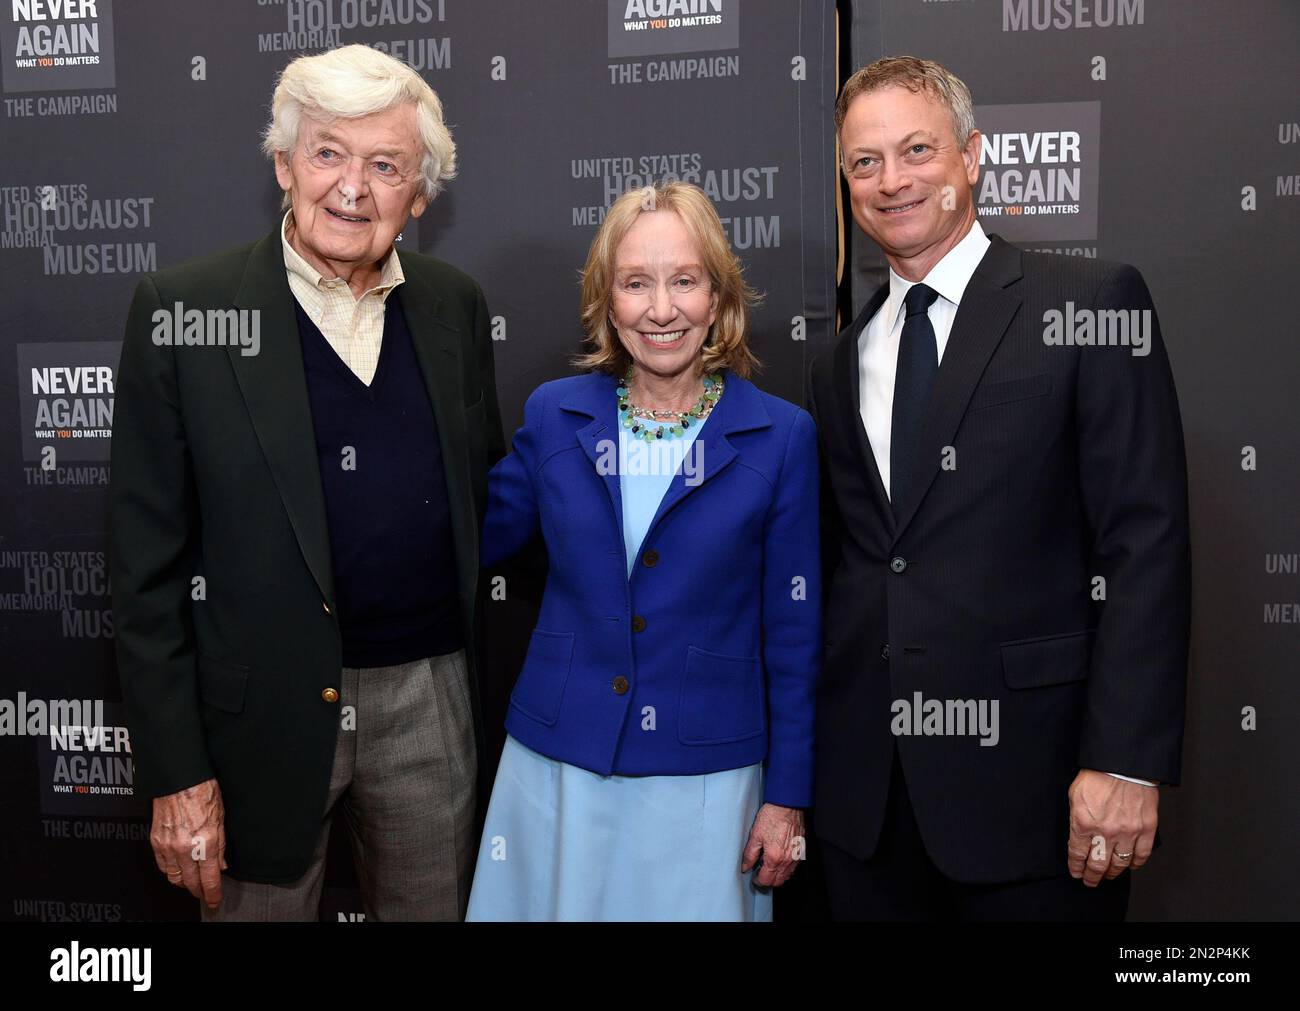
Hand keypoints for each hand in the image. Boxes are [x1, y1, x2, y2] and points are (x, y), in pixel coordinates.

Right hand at [150, 778, 226, 908]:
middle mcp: (185, 847)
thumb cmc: (202, 790)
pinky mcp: (155, 841)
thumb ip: (220, 845)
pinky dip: (170, 871)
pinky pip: (162, 865)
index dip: (212, 894)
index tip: (215, 901)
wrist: (178, 777)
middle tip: (204, 894)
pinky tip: (177, 869)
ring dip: (184, 883)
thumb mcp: (221, 818)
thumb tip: (221, 864)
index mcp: (205, 842)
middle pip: (190, 883)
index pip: (209, 879)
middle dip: (198, 891)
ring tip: (192, 883)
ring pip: (174, 877)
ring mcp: (168, 845)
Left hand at [741, 803, 804, 887]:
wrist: (788, 804)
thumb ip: (750, 854)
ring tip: (769, 867)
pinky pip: (794, 867)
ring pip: (787, 876)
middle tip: (760, 874)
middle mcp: (787, 860)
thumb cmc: (772, 816)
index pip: (766, 880)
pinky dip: (786, 869)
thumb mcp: (755, 835)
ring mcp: (796, 856)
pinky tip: (780, 860)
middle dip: (768, 881)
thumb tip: (745, 866)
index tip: (754, 878)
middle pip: (778, 881)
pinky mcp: (801, 850)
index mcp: (774, 857)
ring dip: (778, 876)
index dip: (758, 881)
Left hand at [1066, 769, 1157, 886]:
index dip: (1076, 867)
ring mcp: (1128, 832)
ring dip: (1112, 873)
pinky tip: (1130, 865)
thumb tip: (1077, 834)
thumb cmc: (1098, 774)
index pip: (1077, 854)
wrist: (1123, 763)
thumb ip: (1076, 818)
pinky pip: (1142, 854)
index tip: (1076, 873)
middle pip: (1098, 864)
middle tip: (1090, 881)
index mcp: (1083, 823)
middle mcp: (1105, 832)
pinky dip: (1135, 863)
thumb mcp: (1074, 795)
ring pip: (1120, 863)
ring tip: (1108, 875)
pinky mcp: (1146, 829)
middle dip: (1092, 876)